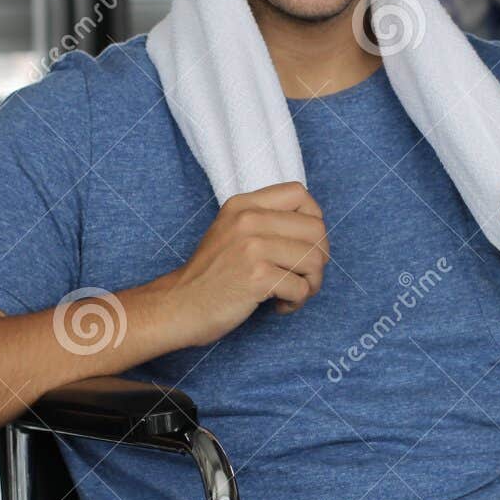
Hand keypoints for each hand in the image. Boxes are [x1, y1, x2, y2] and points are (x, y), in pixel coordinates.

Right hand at [153, 181, 329, 347]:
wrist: (179, 305)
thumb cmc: (211, 275)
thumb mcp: (231, 231)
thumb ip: (265, 221)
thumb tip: (315, 230)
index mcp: (243, 204)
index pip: (299, 194)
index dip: (313, 220)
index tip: (304, 243)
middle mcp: (247, 220)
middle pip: (316, 229)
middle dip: (319, 258)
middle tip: (303, 275)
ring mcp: (252, 247)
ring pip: (314, 260)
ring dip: (311, 283)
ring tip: (292, 293)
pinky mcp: (257, 277)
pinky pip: (301, 288)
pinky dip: (296, 302)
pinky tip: (279, 305)